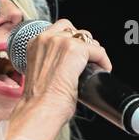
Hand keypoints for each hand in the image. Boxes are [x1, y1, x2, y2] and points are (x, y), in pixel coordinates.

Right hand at [10, 19, 111, 139]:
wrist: (39, 109)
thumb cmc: (38, 101)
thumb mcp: (41, 74)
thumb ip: (51, 63)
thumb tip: (66, 67)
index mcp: (35, 43)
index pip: (58, 30)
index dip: (70, 41)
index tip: (76, 55)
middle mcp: (46, 38)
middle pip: (73, 30)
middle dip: (83, 44)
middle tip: (88, 61)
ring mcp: (61, 42)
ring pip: (86, 38)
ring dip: (93, 51)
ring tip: (96, 65)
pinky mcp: (76, 50)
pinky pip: (98, 50)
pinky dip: (103, 60)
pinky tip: (103, 70)